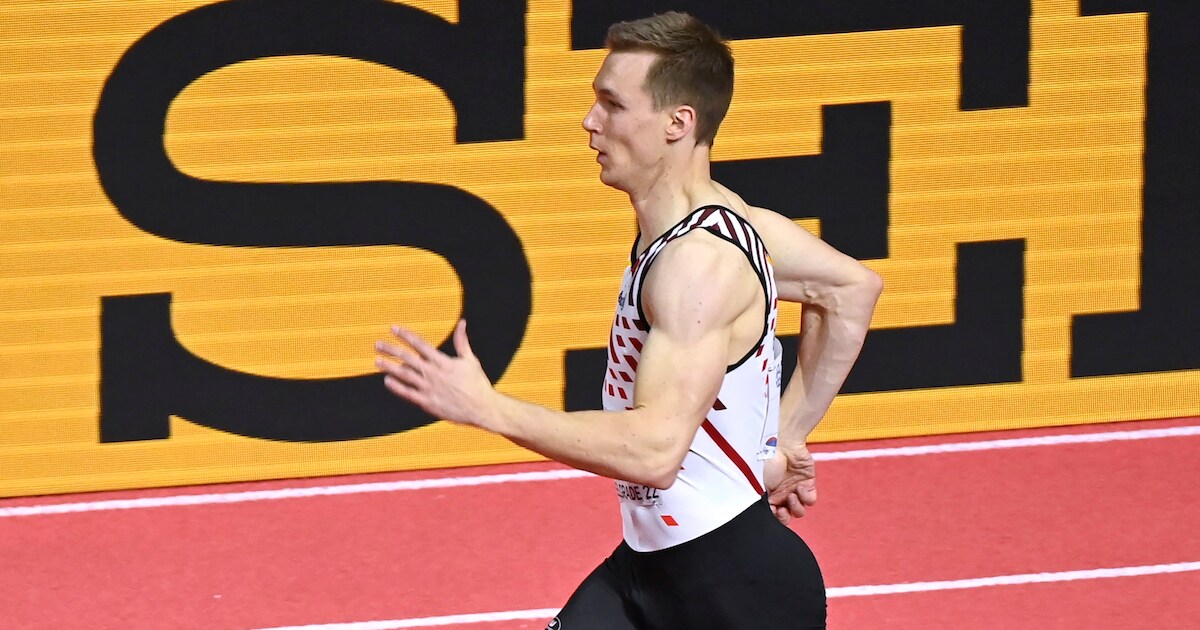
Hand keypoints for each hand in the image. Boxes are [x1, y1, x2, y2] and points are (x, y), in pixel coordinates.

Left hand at [375, 319, 496, 427]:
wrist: (481, 408)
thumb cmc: (477, 383)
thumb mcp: (470, 360)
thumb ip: (462, 341)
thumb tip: (462, 322)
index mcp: (443, 362)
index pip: (420, 344)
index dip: (405, 335)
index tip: (393, 328)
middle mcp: (433, 373)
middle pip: (407, 358)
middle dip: (391, 350)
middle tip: (378, 344)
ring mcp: (429, 388)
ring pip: (404, 375)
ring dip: (389, 367)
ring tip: (377, 360)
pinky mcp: (427, 403)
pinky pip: (408, 394)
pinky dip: (396, 387)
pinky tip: (387, 381)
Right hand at [763, 442, 817, 524]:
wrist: (784, 447)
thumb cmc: (770, 461)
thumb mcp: (762, 483)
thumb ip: (766, 500)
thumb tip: (769, 512)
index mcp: (773, 496)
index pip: (777, 514)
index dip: (778, 518)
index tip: (775, 512)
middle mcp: (785, 494)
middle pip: (789, 515)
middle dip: (786, 516)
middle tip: (783, 508)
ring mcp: (797, 490)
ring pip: (800, 510)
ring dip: (796, 506)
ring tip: (792, 495)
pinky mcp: (809, 484)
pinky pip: (810, 500)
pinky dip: (805, 497)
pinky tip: (800, 488)